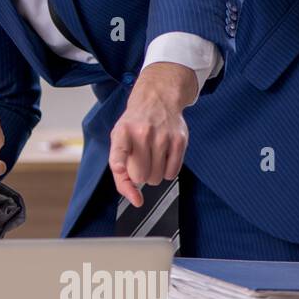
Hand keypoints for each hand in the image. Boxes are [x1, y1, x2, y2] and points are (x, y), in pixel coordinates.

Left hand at [108, 63, 195, 207]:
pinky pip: (172, 173)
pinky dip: (166, 172)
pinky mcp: (179, 141)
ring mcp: (163, 137)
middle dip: (139, 175)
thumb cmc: (134, 124)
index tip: (119, 168)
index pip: (120, 150)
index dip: (119, 161)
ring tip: (151, 156)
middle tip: (140, 160)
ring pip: (156, 178)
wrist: (157, 99)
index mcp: (123, 132)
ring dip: (153, 174)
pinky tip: (163, 157)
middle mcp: (142, 133)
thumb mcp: (118, 137)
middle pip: (140, 176)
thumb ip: (119, 167)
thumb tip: (135, 199)